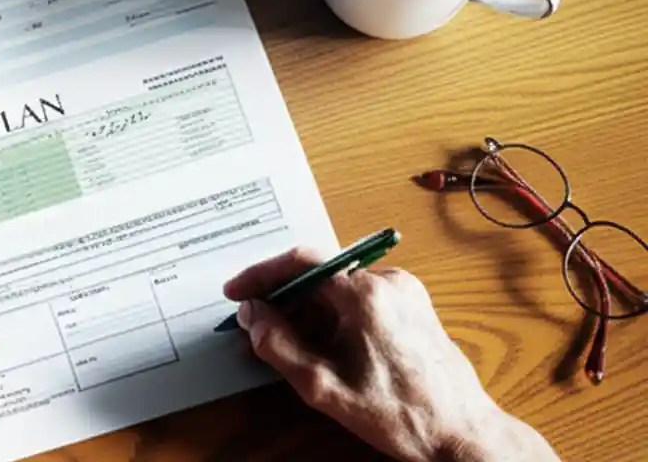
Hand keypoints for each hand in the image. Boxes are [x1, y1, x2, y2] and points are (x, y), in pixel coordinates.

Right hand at [224, 248, 559, 461]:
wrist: (460, 434)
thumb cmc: (400, 414)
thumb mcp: (323, 385)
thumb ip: (277, 344)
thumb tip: (252, 314)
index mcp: (366, 294)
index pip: (300, 262)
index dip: (261, 275)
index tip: (237, 293)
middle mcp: (388, 282)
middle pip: (318, 275)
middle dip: (282, 300)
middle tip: (254, 326)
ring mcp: (405, 292)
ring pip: (338, 289)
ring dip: (306, 311)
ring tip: (284, 344)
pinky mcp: (413, 306)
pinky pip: (360, 300)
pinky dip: (333, 316)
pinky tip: (319, 346)